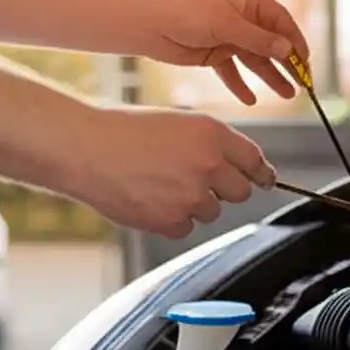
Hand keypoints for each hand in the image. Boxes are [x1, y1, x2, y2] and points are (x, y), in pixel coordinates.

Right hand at [71, 105, 275, 238]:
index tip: (263, 180)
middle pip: (241, 192)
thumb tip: (237, 166)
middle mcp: (207, 165)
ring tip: (163, 185)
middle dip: (227, 189)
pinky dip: (173, 219)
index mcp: (211, 134)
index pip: (254, 160)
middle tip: (201, 182)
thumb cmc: (124, 130)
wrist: (85, 149)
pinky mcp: (170, 220)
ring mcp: (190, 196)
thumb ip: (210, 143)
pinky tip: (151, 199)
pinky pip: (186, 227)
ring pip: (212, 212)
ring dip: (196, 204)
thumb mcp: (177, 121)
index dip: (260, 173)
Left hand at [141, 0, 311, 104]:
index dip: (295, 41)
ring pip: (255, 58)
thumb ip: (259, 39)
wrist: (149, 25)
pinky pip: (233, 70)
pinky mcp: (214, 52)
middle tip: (303, 83)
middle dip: (287, 63)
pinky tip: (250, 99)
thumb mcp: (227, 25)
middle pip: (271, 42)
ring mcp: (228, 34)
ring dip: (270, 77)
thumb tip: (287, 49)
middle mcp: (240, 14)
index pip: (280, 20)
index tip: (306, 61)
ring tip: (288, 94)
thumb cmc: (186, 13)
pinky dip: (241, 84)